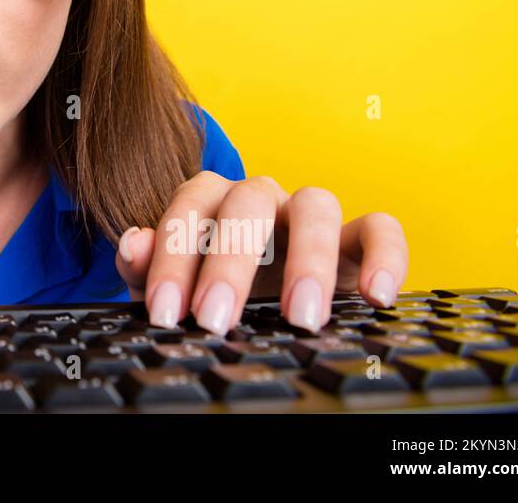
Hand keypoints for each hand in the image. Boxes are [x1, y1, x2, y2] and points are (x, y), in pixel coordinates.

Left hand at [114, 172, 407, 334]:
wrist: (261, 305)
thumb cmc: (212, 289)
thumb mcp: (176, 287)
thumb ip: (148, 267)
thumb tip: (133, 245)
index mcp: (211, 201)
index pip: (189, 206)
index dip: (174, 255)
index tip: (166, 311)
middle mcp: (260, 197)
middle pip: (246, 203)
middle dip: (228, 262)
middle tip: (215, 320)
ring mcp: (310, 215)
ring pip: (317, 203)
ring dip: (309, 258)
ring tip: (301, 316)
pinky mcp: (357, 240)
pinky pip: (381, 228)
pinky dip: (384, 255)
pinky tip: (375, 295)